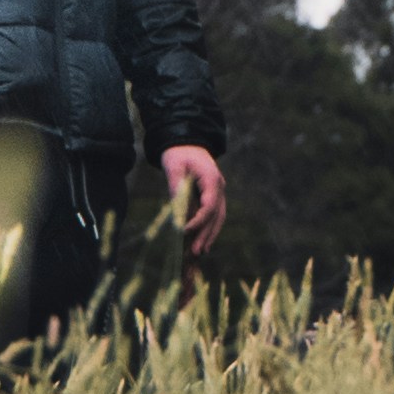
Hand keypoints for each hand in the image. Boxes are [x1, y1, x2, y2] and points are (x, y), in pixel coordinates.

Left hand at [158, 142, 225, 256]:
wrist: (186, 141)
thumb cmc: (178, 153)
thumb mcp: (174, 167)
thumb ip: (177, 188)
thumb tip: (177, 213)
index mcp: (212, 179)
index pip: (208, 205)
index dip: (198, 221)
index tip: (184, 230)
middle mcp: (219, 186)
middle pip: (216, 215)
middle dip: (206, 234)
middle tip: (196, 252)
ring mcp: (219, 191)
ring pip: (218, 217)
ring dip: (210, 235)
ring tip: (201, 252)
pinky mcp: (213, 195)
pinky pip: (215, 215)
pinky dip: (210, 228)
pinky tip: (204, 242)